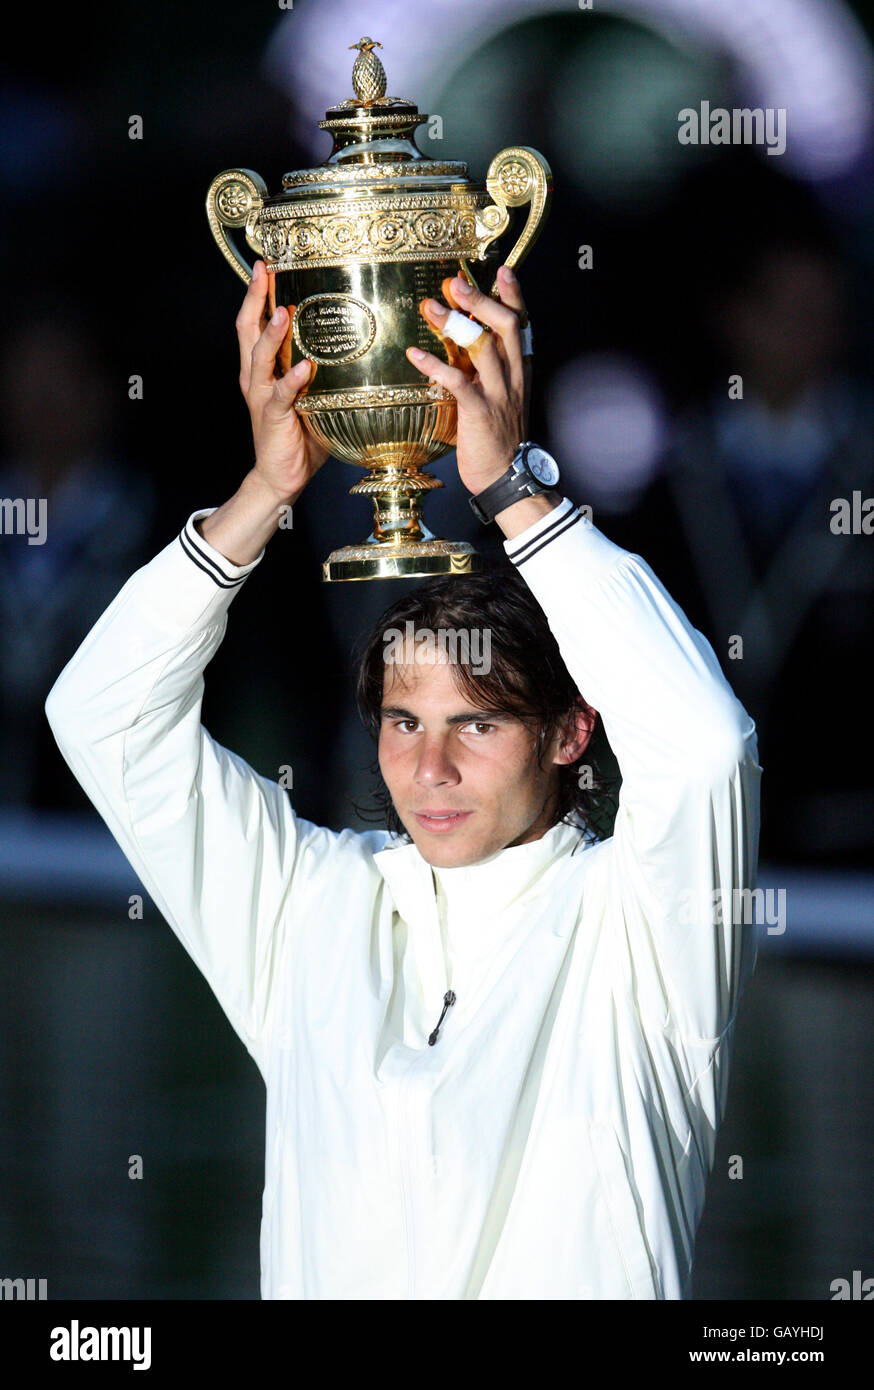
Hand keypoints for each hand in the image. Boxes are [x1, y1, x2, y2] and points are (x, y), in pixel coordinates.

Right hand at [236, 260, 329, 502]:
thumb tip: (360, 345)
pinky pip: (280, 394)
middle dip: (255, 299)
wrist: (282, 475)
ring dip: (272, 335)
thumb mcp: (312, 394)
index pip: (254, 323)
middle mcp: (256, 377)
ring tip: (283, 312)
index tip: (265, 265)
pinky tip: (305, 367)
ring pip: (260, 357)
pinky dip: (292, 379)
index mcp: (262, 368)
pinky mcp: (273, 417)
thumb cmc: (300, 434)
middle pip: (248, 330)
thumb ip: (324, 370)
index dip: (257, 294)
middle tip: (265, 272)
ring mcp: (261, 396)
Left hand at [405, 264, 531, 495]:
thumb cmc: (496, 438)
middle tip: (456, 281)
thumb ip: (482, 370)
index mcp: (519, 371)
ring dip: (455, 323)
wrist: (506, 477)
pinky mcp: (480, 413)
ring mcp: (498, 394)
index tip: (502, 270)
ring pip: (483, 348)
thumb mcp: (495, 396)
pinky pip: (458, 383)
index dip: (514, 296)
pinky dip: (435, 366)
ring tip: (430, 305)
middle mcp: (513, 377)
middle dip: (481, 300)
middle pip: (506, 327)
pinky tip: (415, 354)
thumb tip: (461, 343)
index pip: (522, 325)